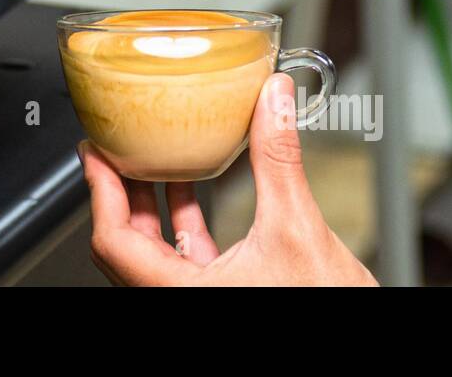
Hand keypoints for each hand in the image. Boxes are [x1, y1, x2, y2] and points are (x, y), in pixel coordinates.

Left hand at [80, 73, 377, 286]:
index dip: (98, 190)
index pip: (111, 240)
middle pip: (126, 242)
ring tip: (152, 158)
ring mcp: (200, 300)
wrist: (358, 353)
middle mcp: (179, 300)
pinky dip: (186, 222)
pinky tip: (197, 190)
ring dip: (154, 204)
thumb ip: (278, 161)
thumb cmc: (323, 310)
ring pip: (156, 252)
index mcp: (179, 293)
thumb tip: (274, 101)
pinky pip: (187, 258)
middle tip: (115, 145)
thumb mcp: (298, 229)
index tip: (93, 151)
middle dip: (122, 189)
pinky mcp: (224, 296)